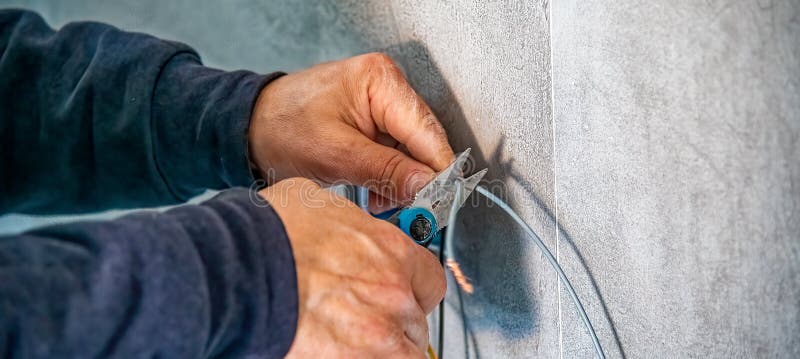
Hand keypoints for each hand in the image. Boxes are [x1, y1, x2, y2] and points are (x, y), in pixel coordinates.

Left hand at [249, 53, 454, 208]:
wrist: (251, 128)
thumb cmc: (280, 128)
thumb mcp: (335, 155)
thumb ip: (386, 170)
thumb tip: (428, 186)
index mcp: (380, 80)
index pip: (427, 130)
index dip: (437, 170)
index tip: (441, 203)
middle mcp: (387, 85)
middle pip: (423, 141)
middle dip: (415, 180)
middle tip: (409, 211)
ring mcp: (383, 103)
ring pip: (413, 152)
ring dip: (400, 182)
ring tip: (377, 199)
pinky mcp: (376, 120)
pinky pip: (397, 152)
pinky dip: (389, 176)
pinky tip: (373, 189)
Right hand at [259, 179, 445, 357]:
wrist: (234, 271)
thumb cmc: (265, 235)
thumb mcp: (314, 202)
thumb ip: (346, 222)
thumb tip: (340, 226)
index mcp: (390, 251)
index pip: (429, 279)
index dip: (411, 288)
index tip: (397, 294)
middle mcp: (393, 294)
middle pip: (415, 319)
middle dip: (393, 321)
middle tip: (360, 319)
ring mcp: (377, 334)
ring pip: (403, 352)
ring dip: (384, 348)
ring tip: (349, 340)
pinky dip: (362, 358)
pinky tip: (336, 349)